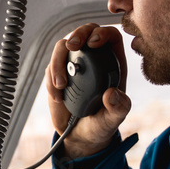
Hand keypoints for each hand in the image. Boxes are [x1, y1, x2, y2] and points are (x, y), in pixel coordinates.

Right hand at [45, 23, 130, 158]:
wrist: (80, 136)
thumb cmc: (101, 125)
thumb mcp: (113, 120)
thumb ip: (118, 108)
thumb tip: (112, 94)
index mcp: (112, 64)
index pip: (110, 36)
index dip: (102, 33)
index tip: (93, 44)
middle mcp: (93, 59)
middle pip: (86, 32)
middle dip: (77, 34)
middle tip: (71, 46)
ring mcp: (73, 65)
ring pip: (63, 47)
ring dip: (58, 61)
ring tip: (61, 85)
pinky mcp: (57, 74)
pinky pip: (50, 67)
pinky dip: (51, 80)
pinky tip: (58, 96)